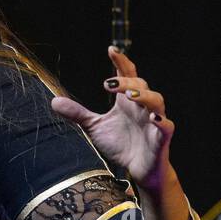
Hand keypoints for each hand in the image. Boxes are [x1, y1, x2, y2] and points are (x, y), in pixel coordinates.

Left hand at [50, 46, 176, 192]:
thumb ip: (78, 114)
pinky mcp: (162, 138)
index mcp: (127, 101)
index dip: (121, 61)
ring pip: (156, 100)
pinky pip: (166, 126)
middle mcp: (142, 106)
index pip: (127, 75)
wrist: (139, 170)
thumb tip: (54, 101)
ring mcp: (154, 120)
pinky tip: (153, 118)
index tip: (111, 49)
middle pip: (140, 84)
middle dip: (126, 81)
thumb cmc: (121, 144)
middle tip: (109, 84)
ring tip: (129, 95)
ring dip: (144, 95)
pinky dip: (161, 120)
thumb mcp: (95, 127)